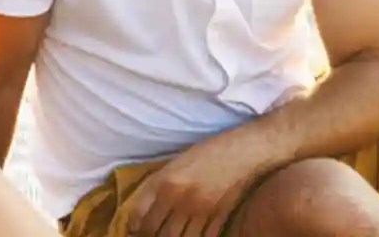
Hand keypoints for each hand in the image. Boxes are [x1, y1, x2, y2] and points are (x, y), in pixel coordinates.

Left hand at [124, 128, 280, 236]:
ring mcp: (200, 211)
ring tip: (168, 236)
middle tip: (148, 236)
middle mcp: (180, 198)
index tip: (132, 229)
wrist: (246, 150)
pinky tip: (190, 236)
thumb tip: (146, 204)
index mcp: (165, 181)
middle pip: (156, 230)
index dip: (133, 225)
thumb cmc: (211, 150)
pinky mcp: (218, 218)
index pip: (139, 212)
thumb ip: (161, 182)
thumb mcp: (178, 162)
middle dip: (149, 236)